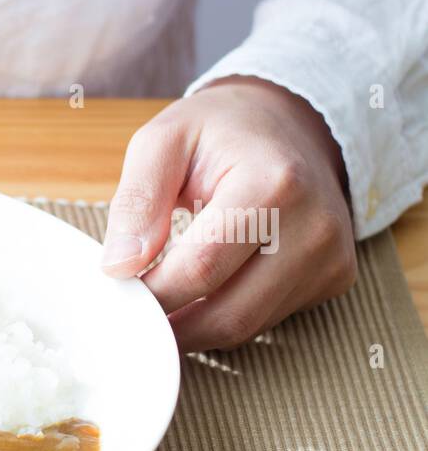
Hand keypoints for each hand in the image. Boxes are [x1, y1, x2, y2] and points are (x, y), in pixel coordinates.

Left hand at [101, 76, 356, 351]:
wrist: (288, 123)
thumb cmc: (220, 131)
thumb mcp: (163, 141)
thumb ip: (136, 202)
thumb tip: (119, 267)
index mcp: (275, 184)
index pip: (201, 268)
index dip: (152, 294)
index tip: (117, 296)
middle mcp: (315, 227)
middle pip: (227, 313)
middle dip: (168, 325)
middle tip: (130, 315)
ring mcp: (330, 258)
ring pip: (245, 327)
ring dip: (192, 327)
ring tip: (158, 304)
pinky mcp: (333, 278)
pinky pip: (264, 321)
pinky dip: (222, 317)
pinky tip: (199, 295)